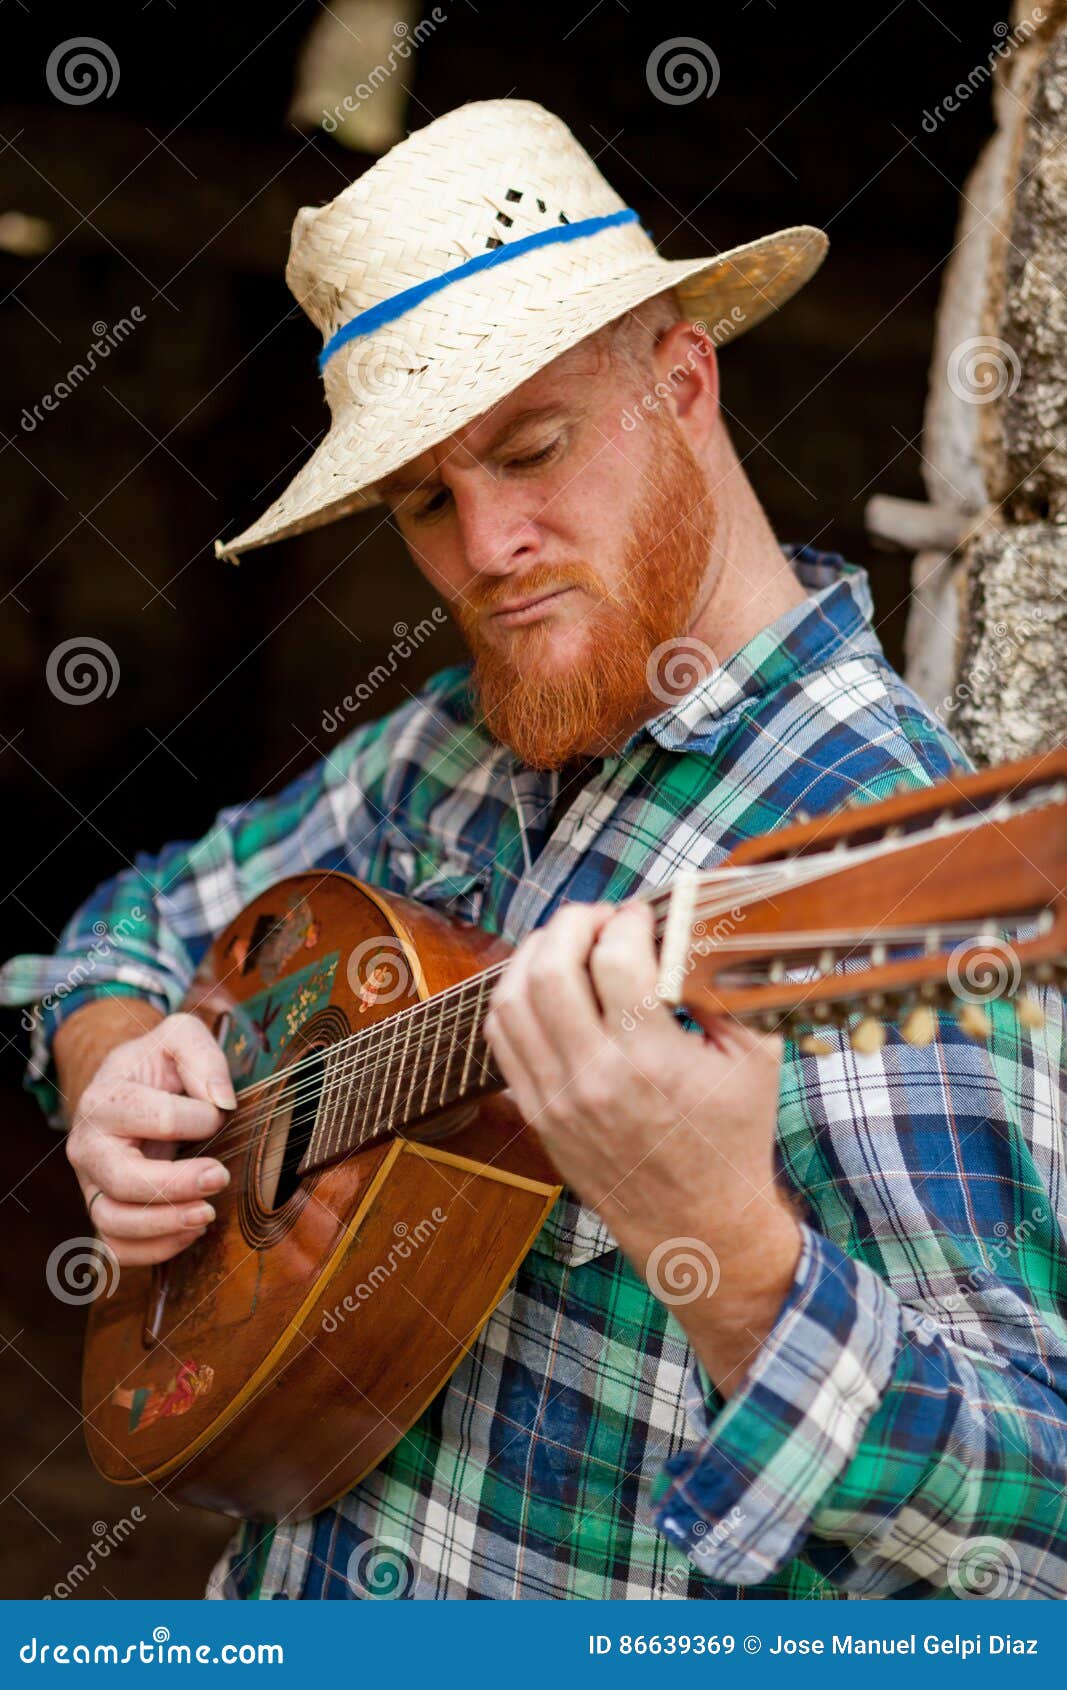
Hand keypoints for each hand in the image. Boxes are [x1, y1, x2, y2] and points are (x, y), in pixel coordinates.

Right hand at [65, 1012, 235, 1266]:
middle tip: (219, 1177)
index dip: (199, 1120)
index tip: (220, 1114)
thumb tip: (223, 1102)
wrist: (130, 1086)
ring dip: (165, 1226)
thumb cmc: (158, 1064)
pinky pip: (117, 1248)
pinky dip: (153, 1250)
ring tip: (206, 1215)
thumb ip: (203, 1055)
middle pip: (123, 1180)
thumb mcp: (180, 1036)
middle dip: (176, 1185)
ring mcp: (91, 1183)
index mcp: (106, 1100)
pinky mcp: (104, 1210)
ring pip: (114, 1222)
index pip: (157, 1118)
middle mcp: (88, 1146)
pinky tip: (190, 1232)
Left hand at [484, 900, 801, 1392]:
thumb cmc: (731, 1139)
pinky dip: (514, 998)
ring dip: (534, 955)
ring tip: (567, 943)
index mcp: (653, 1061)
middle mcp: (595, 1078)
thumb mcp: (755, 1060)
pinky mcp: (536, 1114)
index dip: (626, 921)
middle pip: (550, 969)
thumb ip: (725, 990)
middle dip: (572, 924)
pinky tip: (544, 986)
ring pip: (510, 1000)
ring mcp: (556, 1098)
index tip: (641, 915)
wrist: (698, 1225)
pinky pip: (500, 1039)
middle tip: (598, 918)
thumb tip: (691, 931)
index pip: (615, 959)